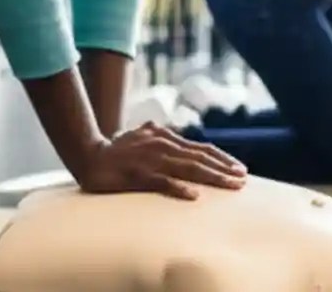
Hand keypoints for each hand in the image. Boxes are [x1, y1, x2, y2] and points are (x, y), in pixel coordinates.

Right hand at [77, 122, 247, 199]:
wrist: (89, 155)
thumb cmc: (118, 149)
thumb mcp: (145, 136)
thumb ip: (164, 139)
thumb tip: (184, 144)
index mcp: (165, 137)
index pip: (200, 148)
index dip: (222, 158)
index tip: (239, 169)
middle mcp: (161, 145)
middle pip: (199, 158)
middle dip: (223, 169)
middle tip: (242, 180)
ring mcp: (150, 159)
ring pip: (187, 168)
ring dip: (211, 177)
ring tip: (230, 185)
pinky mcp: (136, 175)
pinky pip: (161, 182)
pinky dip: (178, 188)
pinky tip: (194, 196)